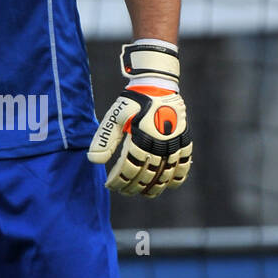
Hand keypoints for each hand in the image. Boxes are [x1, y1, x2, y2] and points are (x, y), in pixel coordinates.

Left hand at [87, 40, 192, 196]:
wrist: (156, 84)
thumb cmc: (132, 102)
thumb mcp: (114, 117)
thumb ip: (104, 139)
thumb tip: (93, 161)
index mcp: (140, 139)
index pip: (129, 169)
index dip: (119, 181)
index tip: (110, 185)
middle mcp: (158, 144)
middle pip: (146, 175)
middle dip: (133, 186)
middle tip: (124, 191)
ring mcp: (173, 143)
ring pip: (165, 173)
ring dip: (155, 186)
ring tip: (145, 193)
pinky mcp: (183, 139)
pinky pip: (184, 163)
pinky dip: (178, 176)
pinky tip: (170, 185)